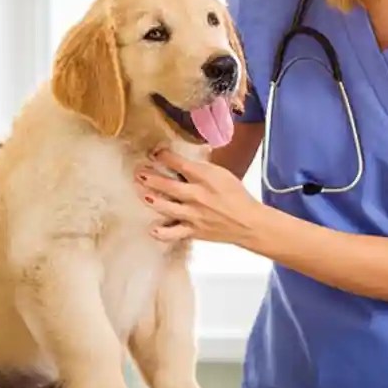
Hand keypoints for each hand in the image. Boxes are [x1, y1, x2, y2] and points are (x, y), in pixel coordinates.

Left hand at [134, 148, 264, 244]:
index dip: (164, 156)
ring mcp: (194, 215)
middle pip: (168, 186)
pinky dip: (161, 232)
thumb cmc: (236, 196)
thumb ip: (202, 168)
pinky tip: (152, 228)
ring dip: (151, 199)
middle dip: (150, 178)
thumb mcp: (222, 174)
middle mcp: (197, 195)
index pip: (179, 164)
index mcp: (206, 178)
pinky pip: (173, 233)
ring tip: (141, 192)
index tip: (155, 153)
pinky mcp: (193, 231)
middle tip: (138, 172)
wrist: (248, 222)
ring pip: (166, 207)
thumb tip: (186, 158)